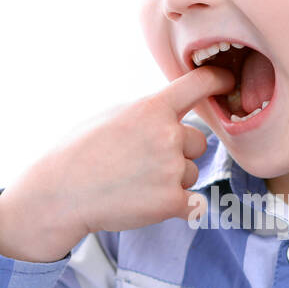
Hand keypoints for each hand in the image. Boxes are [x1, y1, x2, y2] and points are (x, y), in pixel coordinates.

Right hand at [0, 66, 234, 262]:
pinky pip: (192, 203)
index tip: (227, 81)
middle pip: (198, 142)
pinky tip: (144, 202)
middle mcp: (167, 135)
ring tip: (135, 183)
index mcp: (151, 108)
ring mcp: (171, 169)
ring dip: (173, 180)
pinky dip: (175, 206)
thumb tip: (174, 110)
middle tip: (142, 162)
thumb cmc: (81, 152)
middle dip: (179, 152)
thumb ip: (149, 112)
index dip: (218, 81)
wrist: (61, 193)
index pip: (199, 85)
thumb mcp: (113, 115)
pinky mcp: (171, 202)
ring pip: (192, 172)